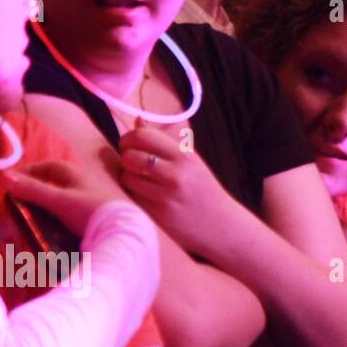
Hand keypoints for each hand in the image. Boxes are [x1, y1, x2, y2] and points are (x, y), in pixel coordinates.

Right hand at [4, 160, 128, 237]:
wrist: (123, 232)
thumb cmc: (92, 210)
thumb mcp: (60, 200)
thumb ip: (34, 190)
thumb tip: (5, 176)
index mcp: (78, 176)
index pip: (52, 166)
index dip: (32, 170)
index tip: (14, 179)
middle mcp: (86, 185)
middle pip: (59, 181)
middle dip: (39, 187)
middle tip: (21, 198)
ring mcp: (92, 201)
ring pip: (66, 196)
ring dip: (49, 202)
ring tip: (33, 213)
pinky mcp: (96, 216)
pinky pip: (73, 211)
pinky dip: (59, 215)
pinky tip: (54, 225)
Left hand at [117, 125, 238, 252]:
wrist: (221, 225)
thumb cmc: (203, 191)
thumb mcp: (191, 162)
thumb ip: (164, 144)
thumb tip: (137, 121)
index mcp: (185, 155)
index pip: (142, 136)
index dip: (129, 139)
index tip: (130, 146)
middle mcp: (175, 173)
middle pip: (129, 156)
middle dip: (125, 159)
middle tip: (133, 165)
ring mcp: (165, 194)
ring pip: (126, 176)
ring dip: (127, 178)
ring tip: (140, 182)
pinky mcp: (157, 213)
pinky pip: (130, 196)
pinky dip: (132, 194)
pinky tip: (144, 196)